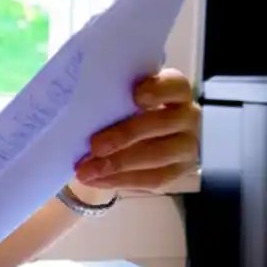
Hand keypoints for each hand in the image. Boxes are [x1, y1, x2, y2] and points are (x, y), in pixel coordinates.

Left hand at [74, 68, 200, 191]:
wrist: (137, 138)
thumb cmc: (124, 109)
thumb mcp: (120, 96)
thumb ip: (110, 94)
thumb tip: (78, 99)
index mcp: (175, 91)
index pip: (175, 85)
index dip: (159, 89)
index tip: (136, 95)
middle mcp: (188, 116)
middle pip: (163, 123)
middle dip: (126, 135)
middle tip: (94, 146)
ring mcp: (187, 146)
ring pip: (158, 155)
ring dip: (119, 164)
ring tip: (87, 170)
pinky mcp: (179, 171)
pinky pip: (153, 179)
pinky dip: (121, 181)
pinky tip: (96, 180)